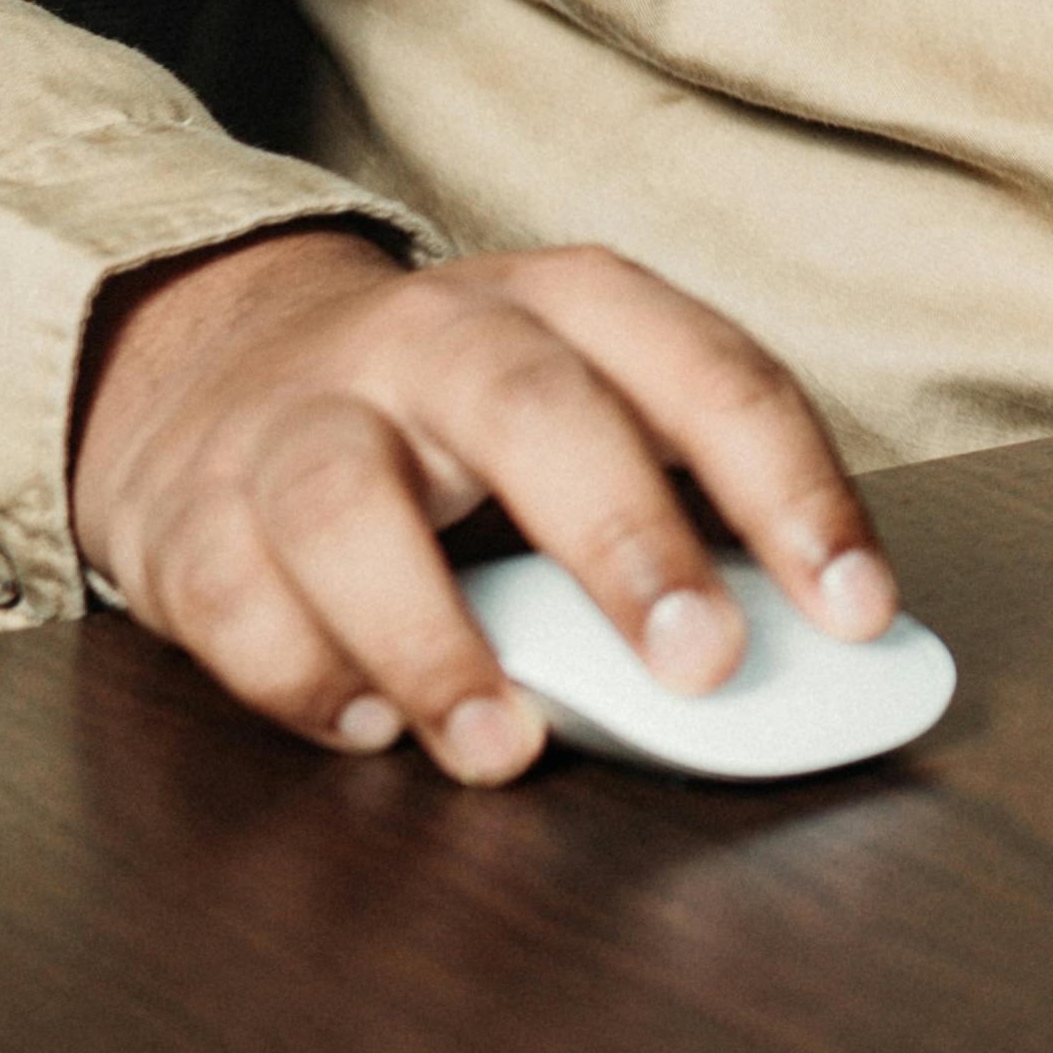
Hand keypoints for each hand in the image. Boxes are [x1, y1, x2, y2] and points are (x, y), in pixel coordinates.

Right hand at [67, 230, 894, 781]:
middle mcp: (438, 336)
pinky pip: (232, 593)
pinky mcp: (192, 506)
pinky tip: (370, 728)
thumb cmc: (451, 418)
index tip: (860, 611)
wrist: (217, 358)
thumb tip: (812, 647)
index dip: (793, 491)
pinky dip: (301, 675)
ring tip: (505, 748)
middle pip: (535, 408)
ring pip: (349, 503)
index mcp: (571, 304)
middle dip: (627, 539)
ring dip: (434, 641)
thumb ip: (678, 506)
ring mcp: (303, 414)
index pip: (708, 375)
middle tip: (702, 665)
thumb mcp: (580, 412)